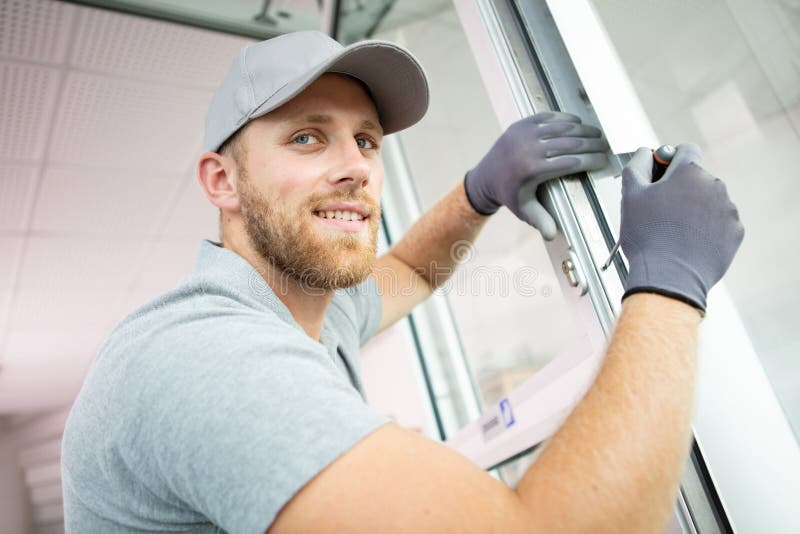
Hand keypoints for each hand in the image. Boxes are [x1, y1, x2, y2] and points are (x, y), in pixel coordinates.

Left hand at [463, 112, 608, 239]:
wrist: (486, 177)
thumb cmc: (510, 195)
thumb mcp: (525, 210)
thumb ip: (541, 221)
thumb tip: (552, 236)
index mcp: (532, 170)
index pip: (571, 162)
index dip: (592, 160)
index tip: (605, 161)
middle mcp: (529, 149)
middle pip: (570, 143)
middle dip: (592, 144)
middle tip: (606, 146)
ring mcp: (524, 134)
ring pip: (561, 127)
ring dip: (582, 129)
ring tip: (597, 134)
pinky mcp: (521, 124)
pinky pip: (548, 117)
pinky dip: (565, 119)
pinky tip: (578, 123)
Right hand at [620, 144, 743, 311]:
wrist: (669, 277)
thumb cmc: (648, 236)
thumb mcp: (630, 195)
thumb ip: (637, 164)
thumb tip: (645, 152)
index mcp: (689, 172)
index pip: (683, 150)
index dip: (667, 161)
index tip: (657, 179)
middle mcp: (715, 186)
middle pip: (695, 177)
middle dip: (679, 189)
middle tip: (659, 212)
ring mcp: (728, 209)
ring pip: (707, 201)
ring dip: (692, 209)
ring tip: (672, 231)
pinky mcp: (735, 232)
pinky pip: (718, 223)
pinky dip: (705, 229)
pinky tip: (687, 242)